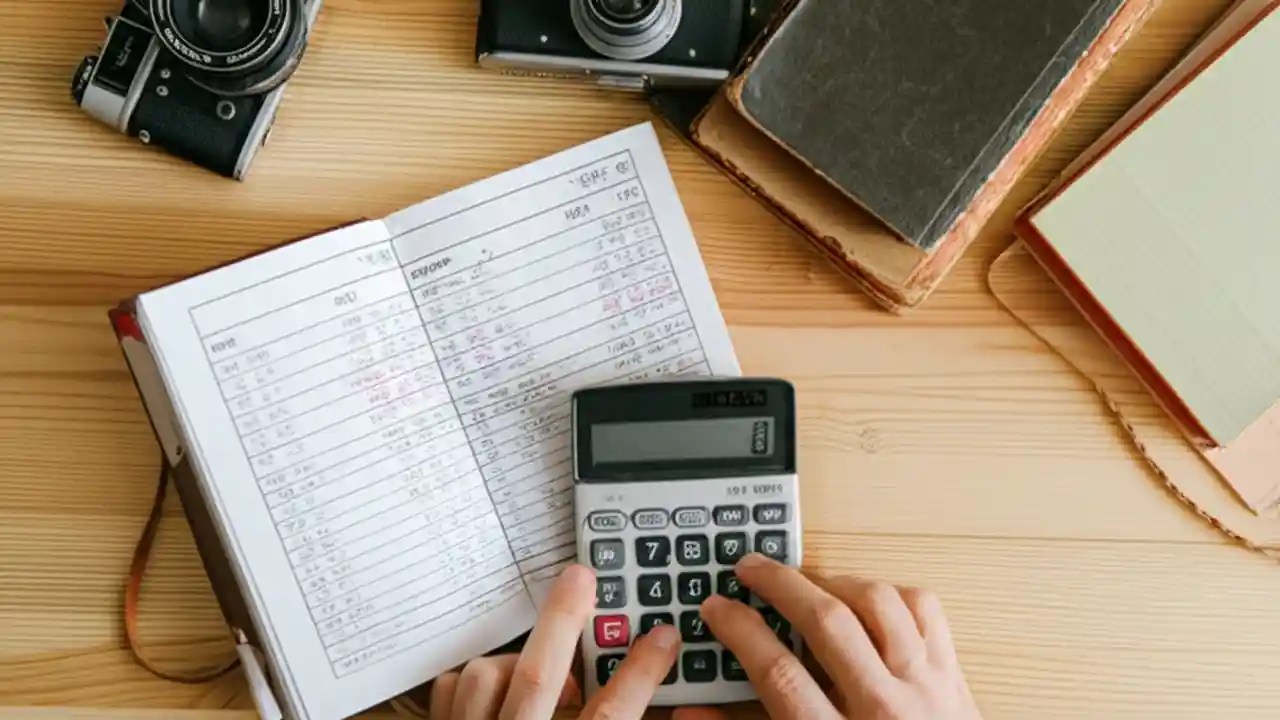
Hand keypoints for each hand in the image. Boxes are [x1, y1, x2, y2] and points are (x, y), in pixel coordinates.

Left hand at [429, 564, 680, 719]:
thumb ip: (628, 717)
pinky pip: (448, 694)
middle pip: (538, 676)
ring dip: (511, 665)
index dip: (641, 672)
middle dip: (562, 621)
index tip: (662, 637)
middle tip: (580, 577)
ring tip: (532, 669)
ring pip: (483, 678)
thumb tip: (687, 704)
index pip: (613, 713)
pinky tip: (489, 693)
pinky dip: (470, 686)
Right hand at [682, 554, 980, 719]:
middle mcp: (885, 708)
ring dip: (834, 580)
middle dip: (780, 584)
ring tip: (804, 579)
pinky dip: (890, 593)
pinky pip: (923, 610)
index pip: (779, 672)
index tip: (717, 608)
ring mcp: (926, 687)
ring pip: (878, 603)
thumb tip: (687, 715)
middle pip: (828, 621)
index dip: (740, 631)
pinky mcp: (953, 675)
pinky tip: (863, 597)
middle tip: (750, 569)